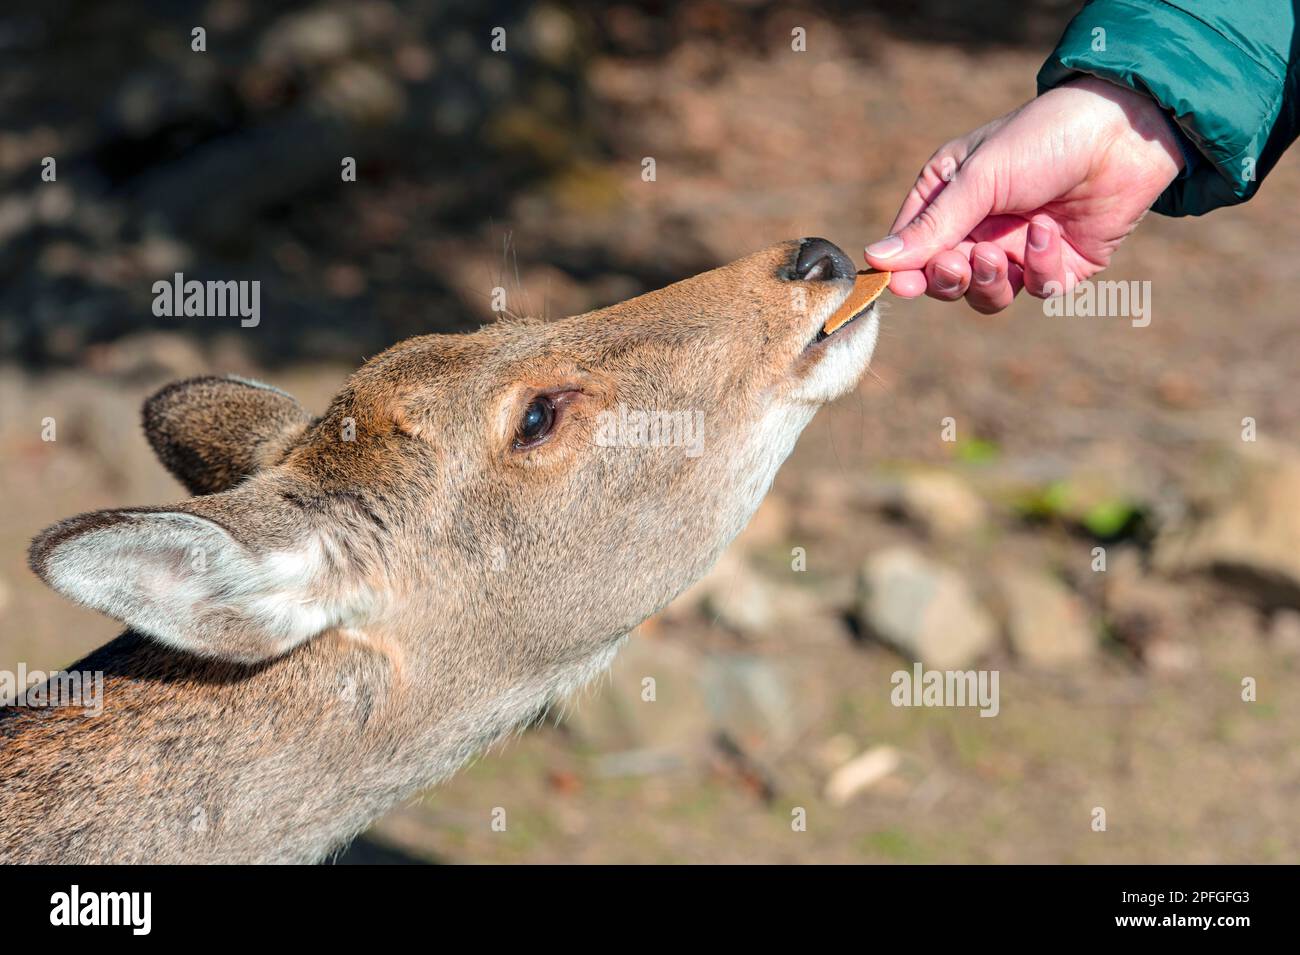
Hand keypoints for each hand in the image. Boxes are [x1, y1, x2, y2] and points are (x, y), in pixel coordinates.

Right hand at [863, 76, 1184, 312]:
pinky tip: (1047, 234)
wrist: (1126, 131)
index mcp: (949, 195)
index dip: (903, 269)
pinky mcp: (1059, 267)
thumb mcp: (979, 178)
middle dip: (946, 278)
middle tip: (957, 263)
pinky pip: (1035, 289)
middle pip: (944, 281)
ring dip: (987, 282)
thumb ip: (932, 226)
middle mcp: (980, 227)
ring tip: (998, 255)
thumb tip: (874, 260)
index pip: (911, 246)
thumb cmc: (1045, 138)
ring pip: (985, 296)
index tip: (899, 284)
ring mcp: (1019, 250)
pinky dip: (1038, 268)